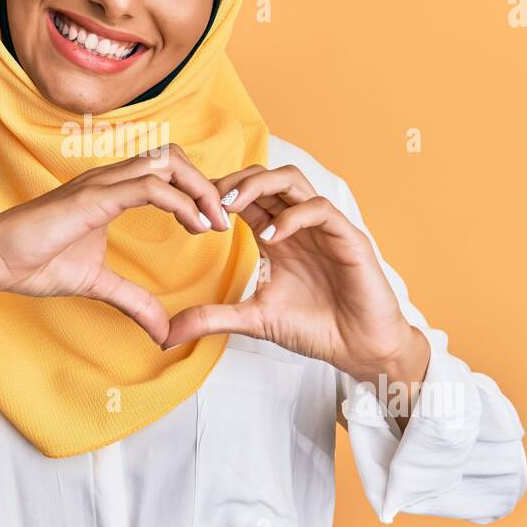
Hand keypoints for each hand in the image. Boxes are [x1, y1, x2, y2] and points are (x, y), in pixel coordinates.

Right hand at [0, 144, 231, 344]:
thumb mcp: (98, 284)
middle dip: (206, 184)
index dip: (196, 191)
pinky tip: (194, 225)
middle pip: (173, 157)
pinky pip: (148, 188)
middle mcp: (108, 179)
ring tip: (215, 222)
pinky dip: (180, 202)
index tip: (214, 224)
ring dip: (200, 189)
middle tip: (223, 220)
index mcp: (110, 191)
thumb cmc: (35, 263)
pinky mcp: (92, 198)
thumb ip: (133, 301)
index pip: (166, 172)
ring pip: (166, 163)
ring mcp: (100, 184)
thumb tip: (163, 330)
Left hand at [161, 164, 414, 376]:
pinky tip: (272, 237)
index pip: (244, 197)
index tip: (189, 213)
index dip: (216, 196)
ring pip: (291, 180)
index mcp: (276, 234)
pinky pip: (320, 209)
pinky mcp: (348, 237)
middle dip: (232, 182)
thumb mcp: (253, 321)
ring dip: (258, 186)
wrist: (360, 348)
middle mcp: (298, 223)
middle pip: (264, 178)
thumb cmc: (314, 328)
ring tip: (231, 206)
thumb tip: (166, 333)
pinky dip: (293, 216)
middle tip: (205, 202)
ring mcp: (324, 227)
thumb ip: (213, 318)